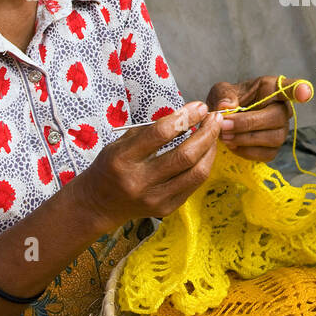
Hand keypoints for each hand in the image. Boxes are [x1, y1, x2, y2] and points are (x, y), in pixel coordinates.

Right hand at [75, 102, 220, 226]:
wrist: (99, 204)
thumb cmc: (111, 166)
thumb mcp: (122, 143)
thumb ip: (152, 131)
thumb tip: (188, 115)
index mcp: (124, 159)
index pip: (160, 134)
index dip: (186, 117)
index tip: (200, 106)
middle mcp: (139, 181)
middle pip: (185, 156)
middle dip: (206, 133)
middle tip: (215, 117)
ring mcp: (155, 198)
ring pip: (196, 173)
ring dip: (211, 149)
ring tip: (214, 132)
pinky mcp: (166, 208)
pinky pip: (194, 185)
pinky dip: (204, 164)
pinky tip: (206, 151)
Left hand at [208, 76, 312, 161]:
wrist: (223, 120)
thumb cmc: (228, 101)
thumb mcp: (221, 91)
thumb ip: (224, 96)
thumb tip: (226, 106)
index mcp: (271, 88)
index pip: (290, 87)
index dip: (299, 90)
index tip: (304, 93)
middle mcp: (282, 109)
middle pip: (277, 117)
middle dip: (249, 123)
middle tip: (224, 124)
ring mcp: (281, 129)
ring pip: (274, 138)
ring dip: (246, 139)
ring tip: (224, 136)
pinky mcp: (274, 148)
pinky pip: (267, 154)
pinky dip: (247, 152)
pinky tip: (232, 146)